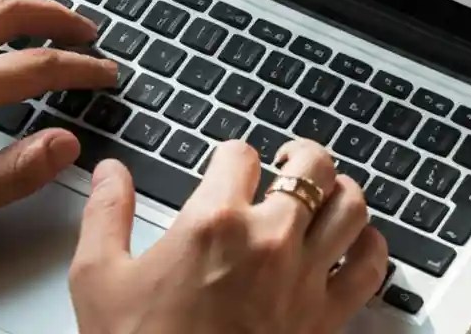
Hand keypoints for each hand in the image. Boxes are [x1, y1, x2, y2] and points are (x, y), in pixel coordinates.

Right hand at [70, 140, 389, 333]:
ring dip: (341, 193)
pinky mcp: (326, 315)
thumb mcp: (99, 278)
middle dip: (301, 156)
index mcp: (215, 222)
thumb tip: (109, 171)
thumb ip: (106, 214)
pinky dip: (370, 247)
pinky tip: (354, 244)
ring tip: (324, 196)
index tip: (228, 167)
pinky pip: (370, 266)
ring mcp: (304, 276)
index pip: (240, 154)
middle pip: (314, 166)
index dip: (232, 155)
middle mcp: (269, 240)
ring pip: (352, 207)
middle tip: (288, 164)